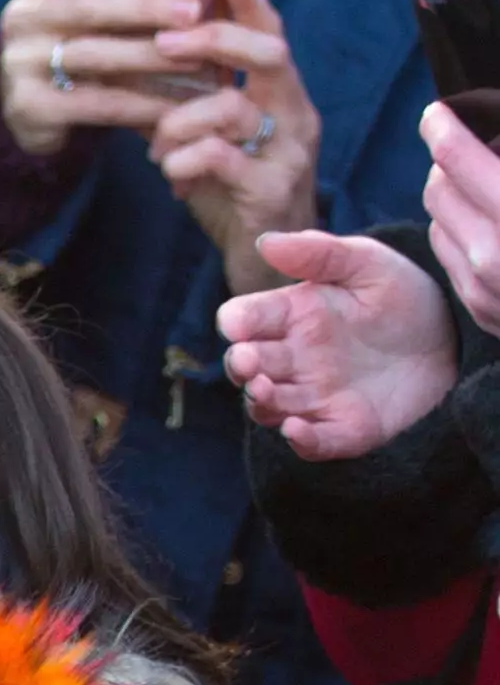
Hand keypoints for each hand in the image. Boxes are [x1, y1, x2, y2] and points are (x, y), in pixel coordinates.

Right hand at [0, 0, 205, 158]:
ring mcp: (22, 65)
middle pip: (85, 7)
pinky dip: (139, 104)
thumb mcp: (93, 10)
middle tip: (193, 11)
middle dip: (143, 8)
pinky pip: (95, 104)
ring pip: (92, 56)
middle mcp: (24, 20)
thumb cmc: (83, 44)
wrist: (37, 109)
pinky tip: (174, 105)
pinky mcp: (30, 107)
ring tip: (195, 58)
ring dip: (148, 56)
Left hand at [148, 0, 320, 294]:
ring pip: (232, 108)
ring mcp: (290, 152)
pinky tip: (170, 175)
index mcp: (281, 97)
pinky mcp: (272, 191)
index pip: (272, 34)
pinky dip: (183, 160)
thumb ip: (181, 107)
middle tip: (163, 46)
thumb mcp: (206, 143)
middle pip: (266, 54)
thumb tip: (130, 68)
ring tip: (157, 146)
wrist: (266, 267)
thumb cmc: (233, 197)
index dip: (250, 0)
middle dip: (211, 43)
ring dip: (179, 120)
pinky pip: (220, 159)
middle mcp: (296, 115)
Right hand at [220, 230, 456, 457]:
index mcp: (290, 317)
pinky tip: (295, 429)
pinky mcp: (340, 429)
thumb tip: (266, 242)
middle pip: (246, 365)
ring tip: (264, 389)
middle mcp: (291, 360)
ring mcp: (312, 397)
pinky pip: (312, 442)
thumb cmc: (400, 297)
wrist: (450, 340)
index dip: (235, 322)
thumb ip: (320, 253)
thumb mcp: (368, 263)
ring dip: (260, 401)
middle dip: (241, 365)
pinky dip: (299, 440)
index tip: (238, 324)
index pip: (245, 319)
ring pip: (268, 405)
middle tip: (247, 360)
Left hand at [423, 102, 499, 335]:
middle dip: (447, 163)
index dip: (443, 128)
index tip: (436, 112)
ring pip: (438, 223)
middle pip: (437, 189)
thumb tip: (498, 148)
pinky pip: (450, 258)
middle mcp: (494, 254)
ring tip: (482, 185)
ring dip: (452, 198)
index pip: (457, 160)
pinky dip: (460, 234)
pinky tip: (488, 225)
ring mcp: (483, 289)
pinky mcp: (481, 311)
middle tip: (467, 147)